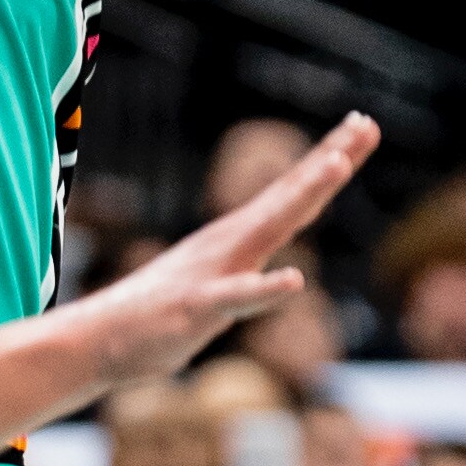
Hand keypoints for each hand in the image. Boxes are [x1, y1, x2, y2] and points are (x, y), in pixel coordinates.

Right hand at [77, 115, 379, 384]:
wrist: (99, 340)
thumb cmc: (160, 318)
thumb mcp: (218, 293)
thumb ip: (248, 281)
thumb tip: (279, 278)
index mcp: (237, 240)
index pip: (293, 195)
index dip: (330, 161)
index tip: (363, 126)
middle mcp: (229, 245)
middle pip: (290, 197)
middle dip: (331, 160)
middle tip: (366, 124)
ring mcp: (214, 273)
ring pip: (267, 229)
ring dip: (302, 196)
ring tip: (337, 166)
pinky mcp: (196, 309)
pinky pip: (235, 298)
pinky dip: (264, 289)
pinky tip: (294, 281)